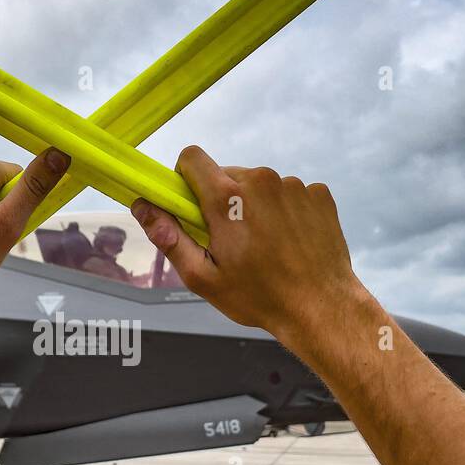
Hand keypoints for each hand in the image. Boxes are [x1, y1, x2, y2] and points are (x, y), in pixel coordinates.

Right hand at [130, 144, 366, 350]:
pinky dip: (285, 212)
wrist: (321, 307)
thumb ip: (169, 238)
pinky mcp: (318, 194)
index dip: (185, 179)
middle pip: (227, 174)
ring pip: (260, 185)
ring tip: (265, 246)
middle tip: (231, 240)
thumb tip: (143, 208)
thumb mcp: (203, 277)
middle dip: (222, 200)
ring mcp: (293, 186)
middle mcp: (261, 181)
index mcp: (227, 198)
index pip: (192, 157)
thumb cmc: (260, 297)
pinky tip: (289, 242)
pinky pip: (290, 193)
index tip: (190, 204)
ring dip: (256, 207)